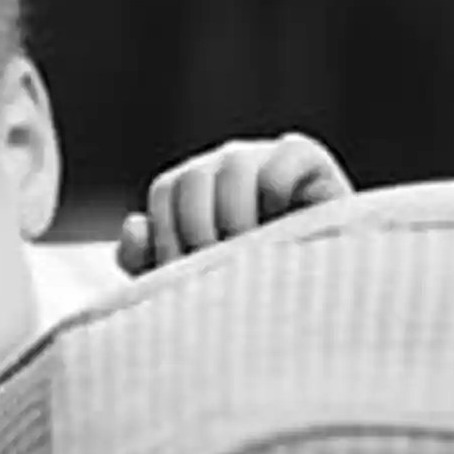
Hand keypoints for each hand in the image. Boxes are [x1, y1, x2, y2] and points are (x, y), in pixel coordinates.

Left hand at [117, 132, 353, 274]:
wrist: (318, 297)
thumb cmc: (245, 290)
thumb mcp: (188, 282)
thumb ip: (147, 261)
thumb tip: (134, 225)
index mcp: (193, 189)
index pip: (165, 190)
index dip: (168, 233)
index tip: (183, 274)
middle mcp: (226, 166)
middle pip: (192, 175)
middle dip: (199, 229)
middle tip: (217, 264)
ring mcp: (266, 157)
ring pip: (233, 163)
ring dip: (235, 216)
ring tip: (248, 252)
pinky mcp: (309, 160)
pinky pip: (282, 160)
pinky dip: (277, 194)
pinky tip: (284, 228)